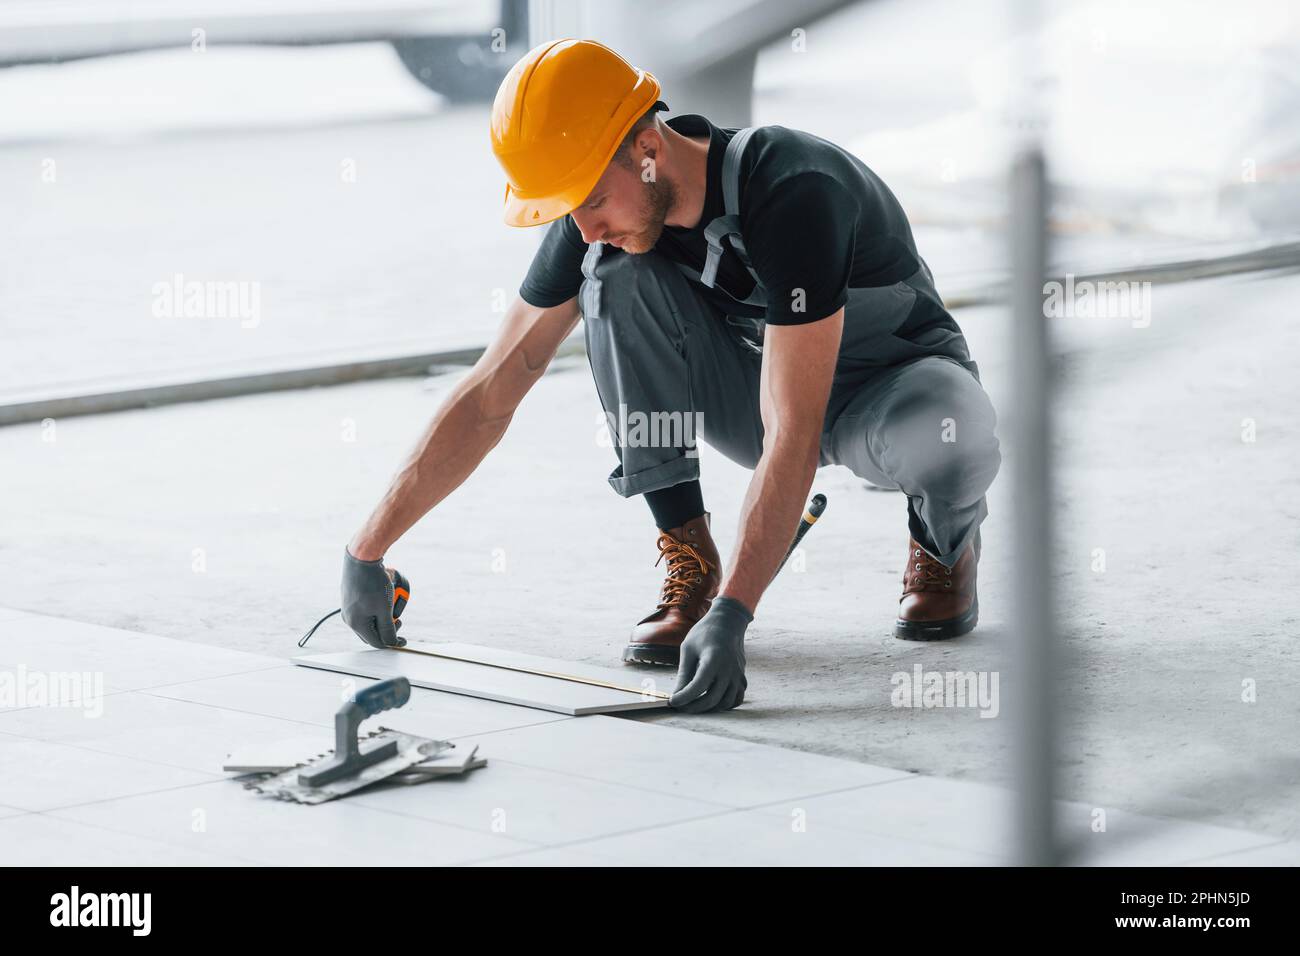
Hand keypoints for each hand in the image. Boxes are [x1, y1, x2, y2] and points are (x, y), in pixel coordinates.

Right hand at [341, 548, 406, 648]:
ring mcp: (348, 607)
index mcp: (356, 623)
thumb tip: (391, 643)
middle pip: (372, 632)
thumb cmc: (373, 583)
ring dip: (383, 615)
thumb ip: (387, 629)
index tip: (404, 639)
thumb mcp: (384, 609)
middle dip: (387, 627)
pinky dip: (378, 606)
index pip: (376, 642)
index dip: (392, 642)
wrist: (362, 558)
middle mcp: (349, 617)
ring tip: (392, 601)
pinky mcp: (351, 597)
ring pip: (370, 619)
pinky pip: (367, 608)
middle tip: (398, 618)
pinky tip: (384, 595)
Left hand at [670, 596, 750, 712]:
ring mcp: (738, 675)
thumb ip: (684, 673)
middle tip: (680, 706)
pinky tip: (712, 701)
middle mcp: (729, 669)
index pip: (698, 686)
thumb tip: (677, 694)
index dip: (684, 697)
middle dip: (693, 707)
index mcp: (714, 659)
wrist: (727, 623)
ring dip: (709, 708)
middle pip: (712, 698)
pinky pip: (736, 699)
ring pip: (725, 703)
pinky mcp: (742, 677)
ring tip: (694, 704)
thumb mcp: (688, 649)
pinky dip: (724, 704)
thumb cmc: (705, 633)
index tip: (672, 702)